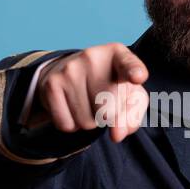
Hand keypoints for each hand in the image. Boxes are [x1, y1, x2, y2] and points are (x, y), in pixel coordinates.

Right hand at [26, 43, 149, 142]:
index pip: (128, 64)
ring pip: (86, 122)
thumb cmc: (107, 84)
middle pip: (108, 112)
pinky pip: (66, 125)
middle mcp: (92, 57)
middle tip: (101, 102)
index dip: (134, 72)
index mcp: (118, 54)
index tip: (138, 77)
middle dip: (107, 117)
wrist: (67, 71)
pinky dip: (72, 124)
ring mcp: (69, 70)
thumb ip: (133, 115)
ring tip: (86, 102)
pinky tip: (72, 107)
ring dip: (89, 121)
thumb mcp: (129, 95)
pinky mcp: (51, 84)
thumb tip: (117, 134)